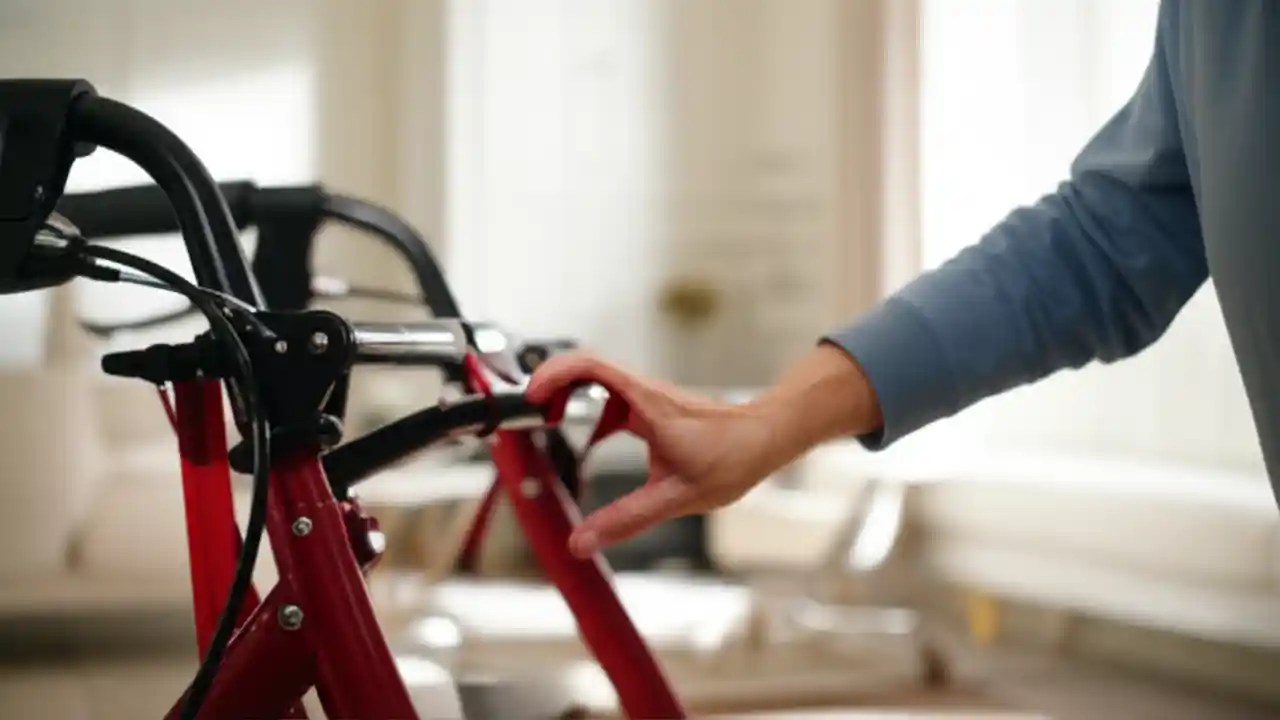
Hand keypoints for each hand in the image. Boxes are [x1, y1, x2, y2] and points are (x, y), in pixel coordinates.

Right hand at [525, 344, 881, 557]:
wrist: (766, 439)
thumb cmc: (733, 457)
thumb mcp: (677, 496)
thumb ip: (627, 519)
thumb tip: (582, 541)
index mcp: (648, 404)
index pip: (593, 367)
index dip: (556, 374)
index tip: (533, 396)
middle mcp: (644, 392)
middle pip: (585, 369)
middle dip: (551, 386)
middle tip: (531, 415)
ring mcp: (646, 396)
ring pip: (596, 383)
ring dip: (568, 398)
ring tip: (548, 427)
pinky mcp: (650, 406)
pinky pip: (610, 399)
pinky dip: (588, 413)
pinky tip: (586, 443)